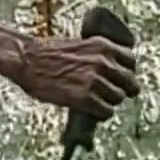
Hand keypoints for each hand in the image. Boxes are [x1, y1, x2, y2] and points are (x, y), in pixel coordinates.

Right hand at [15, 36, 140, 119]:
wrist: (27, 60)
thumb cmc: (47, 53)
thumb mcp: (80, 45)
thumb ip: (98, 56)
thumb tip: (112, 71)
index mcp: (103, 46)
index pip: (131, 61)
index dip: (126, 72)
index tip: (120, 78)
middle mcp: (103, 62)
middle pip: (129, 82)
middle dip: (123, 89)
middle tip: (113, 94)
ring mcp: (95, 81)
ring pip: (118, 98)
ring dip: (109, 102)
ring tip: (97, 102)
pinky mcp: (85, 98)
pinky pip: (106, 112)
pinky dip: (101, 114)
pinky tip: (92, 110)